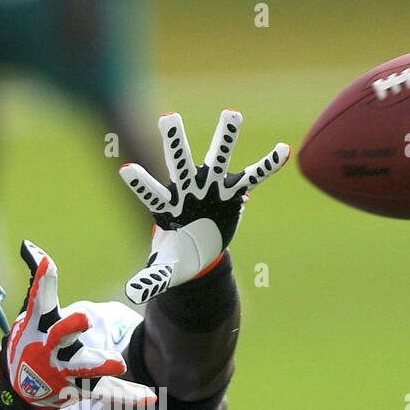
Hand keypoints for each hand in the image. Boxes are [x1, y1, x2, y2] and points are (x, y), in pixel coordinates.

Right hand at [0, 240, 156, 409]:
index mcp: (40, 327)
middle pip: (59, 337)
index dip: (43, 280)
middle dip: (71, 327)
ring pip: (83, 369)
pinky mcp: (80, 389)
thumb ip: (41, 284)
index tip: (44, 260)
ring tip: (119, 363)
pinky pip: (107, 392)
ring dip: (100, 366)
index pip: (40, 299)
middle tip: (85, 318)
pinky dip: (127, 395)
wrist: (19, 390)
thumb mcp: (32, 315)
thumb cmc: (30, 343)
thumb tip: (32, 246)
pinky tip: (150, 397)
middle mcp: (50, 349)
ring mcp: (64, 372)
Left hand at [118, 109, 289, 303]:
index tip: (125, 170)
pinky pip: (253, 176)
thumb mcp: (166, 271)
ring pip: (218, 157)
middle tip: (168, 118)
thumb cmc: (179, 255)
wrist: (199, 251)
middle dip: (175, 141)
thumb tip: (131, 295)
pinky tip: (284, 149)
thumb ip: (151, 280)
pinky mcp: (232, 192)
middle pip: (179, 162)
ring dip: (225, 137)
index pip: (150, 194)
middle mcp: (187, 189)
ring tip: (232, 114)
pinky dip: (267, 164)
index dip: (140, 184)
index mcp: (167, 207)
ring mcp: (211, 187)